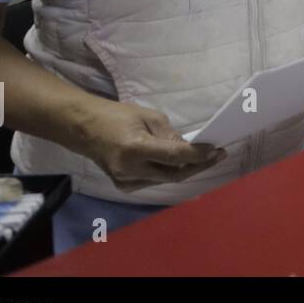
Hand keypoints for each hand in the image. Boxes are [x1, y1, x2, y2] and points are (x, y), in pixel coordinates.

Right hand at [75, 98, 225, 192]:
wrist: (85, 128)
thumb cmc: (117, 116)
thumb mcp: (149, 117)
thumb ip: (170, 136)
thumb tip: (191, 149)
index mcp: (135, 149)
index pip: (174, 157)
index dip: (198, 155)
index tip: (216, 149)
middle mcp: (130, 170)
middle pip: (174, 175)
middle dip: (199, 166)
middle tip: (218, 155)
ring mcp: (125, 181)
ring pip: (166, 180)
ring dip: (186, 169)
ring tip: (204, 157)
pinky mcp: (124, 186)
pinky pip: (155, 181)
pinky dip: (169, 172)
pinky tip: (180, 163)